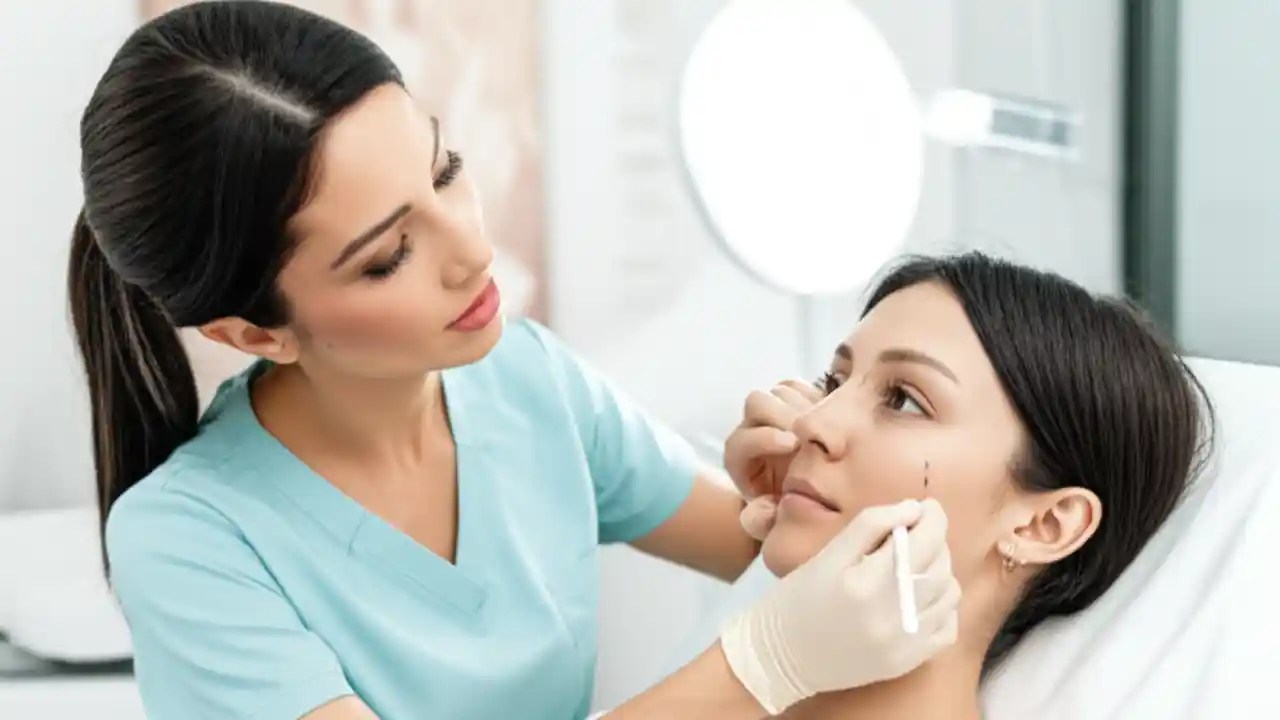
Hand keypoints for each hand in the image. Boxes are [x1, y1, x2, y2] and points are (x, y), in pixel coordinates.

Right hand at [720, 499, 960, 714]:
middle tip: (916, 531)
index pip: (924, 540)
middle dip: (935, 539)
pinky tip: (920, 597)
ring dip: (940, 571)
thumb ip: (870, 525)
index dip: (934, 517)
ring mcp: (903, 643)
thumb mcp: (827, 555)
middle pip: (939, 565)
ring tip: (915, 563)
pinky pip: (947, 628)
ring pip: (949, 595)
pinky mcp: (906, 662)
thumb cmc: (797, 600)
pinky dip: (942, 607)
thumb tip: (912, 509)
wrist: (779, 657)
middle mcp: (892, 615)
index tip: (928, 506)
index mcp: (868, 583)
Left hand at [725, 380, 822, 541]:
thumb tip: (761, 510)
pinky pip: (802, 387)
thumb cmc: (788, 515)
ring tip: (825, 425)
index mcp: (741, 460)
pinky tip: (835, 418)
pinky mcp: (799, 404)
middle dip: (784, 415)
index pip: (740, 442)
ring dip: (804, 405)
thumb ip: (766, 520)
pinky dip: (817, 397)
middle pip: (757, 403)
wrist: (807, 503)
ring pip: (781, 391)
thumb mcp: (777, 523)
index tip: (792, 445)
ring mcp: (776, 415)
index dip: (762, 439)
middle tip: (810, 432)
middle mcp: (755, 431)